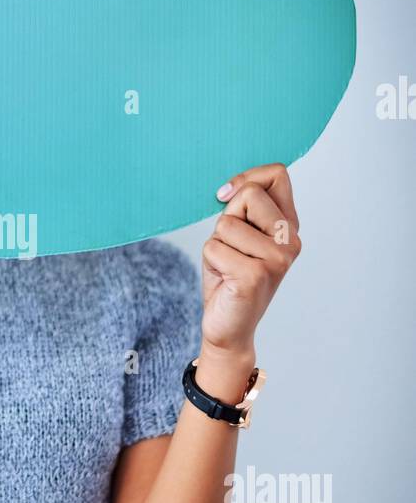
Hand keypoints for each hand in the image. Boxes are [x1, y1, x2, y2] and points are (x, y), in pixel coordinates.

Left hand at [198, 163, 301, 395]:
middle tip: (232, 248)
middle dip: (228, 217)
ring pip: (226, 223)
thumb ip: (243, 207)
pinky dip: (211, 262)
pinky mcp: (255, 274)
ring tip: (229, 266)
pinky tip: (225, 280)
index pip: (277, 174)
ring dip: (217, 244)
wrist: (229, 328)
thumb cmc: (229, 277)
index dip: (246, 178)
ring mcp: (277, 258)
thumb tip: (230, 188)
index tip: (226, 197)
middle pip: (249, 194)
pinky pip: (214, 247)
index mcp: (290, 225)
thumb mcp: (238, 234)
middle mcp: (291, 240)